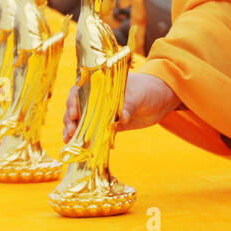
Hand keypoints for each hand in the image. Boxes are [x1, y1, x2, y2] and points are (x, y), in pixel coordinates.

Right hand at [62, 73, 179, 139]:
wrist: (161, 100)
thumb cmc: (148, 89)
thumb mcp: (139, 95)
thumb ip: (128, 105)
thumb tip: (121, 118)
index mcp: (100, 83)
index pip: (80, 90)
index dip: (73, 101)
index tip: (74, 113)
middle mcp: (96, 97)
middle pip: (76, 106)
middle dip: (70, 118)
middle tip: (72, 130)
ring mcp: (100, 111)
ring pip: (79, 120)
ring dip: (72, 130)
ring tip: (69, 140)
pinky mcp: (106, 125)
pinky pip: (90, 131)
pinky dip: (82, 138)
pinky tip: (77, 146)